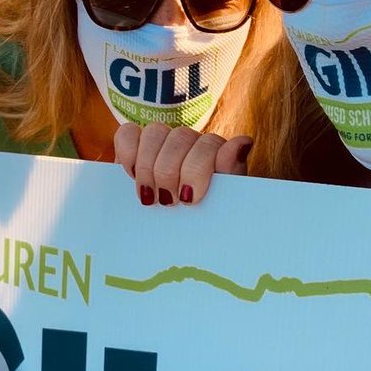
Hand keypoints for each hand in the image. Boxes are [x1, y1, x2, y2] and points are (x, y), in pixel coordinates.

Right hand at [113, 122, 251, 206]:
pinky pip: (128, 133)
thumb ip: (230, 173)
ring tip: (150, 196)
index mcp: (216, 153)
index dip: (196, 168)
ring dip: (149, 167)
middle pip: (180, 137)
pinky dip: (128, 153)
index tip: (189, 199)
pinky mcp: (134, 144)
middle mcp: (190, 141)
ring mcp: (162, 140)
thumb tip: (242, 142)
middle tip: (169, 202)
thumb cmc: (203, 219)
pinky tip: (132, 176)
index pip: (210, 144)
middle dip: (170, 172)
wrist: (179, 237)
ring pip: (155, 132)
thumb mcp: (220, 203)